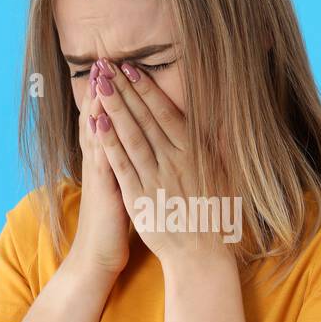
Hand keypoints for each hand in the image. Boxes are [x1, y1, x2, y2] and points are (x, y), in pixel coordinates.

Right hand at [67, 65, 130, 276]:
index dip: (113, 94)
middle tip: (103, 60)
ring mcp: (101, 175)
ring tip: (99, 78)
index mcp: (110, 161)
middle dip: (104, 89)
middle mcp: (102, 163)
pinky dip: (100, 140)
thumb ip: (130, 167)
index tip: (117, 66)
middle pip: (101, 119)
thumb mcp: (126, 190)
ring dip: (98, 106)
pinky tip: (99, 121)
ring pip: (98, 134)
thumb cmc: (115, 225)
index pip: (110, 120)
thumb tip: (144, 148)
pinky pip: (101, 161)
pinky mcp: (103, 191)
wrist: (97, 257)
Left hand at [91, 57, 235, 266]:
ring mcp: (156, 179)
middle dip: (124, 90)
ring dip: (114, 108)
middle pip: (145, 119)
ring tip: (100, 85)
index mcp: (194, 153)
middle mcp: (175, 161)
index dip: (146, 90)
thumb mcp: (222, 176)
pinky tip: (98, 124)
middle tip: (106, 66)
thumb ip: (212, 148)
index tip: (131, 69)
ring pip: (131, 137)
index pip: (166, 114)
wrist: (201, 255)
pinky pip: (122, 166)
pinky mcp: (140, 198)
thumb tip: (213, 120)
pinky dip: (109, 143)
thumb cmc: (213, 215)